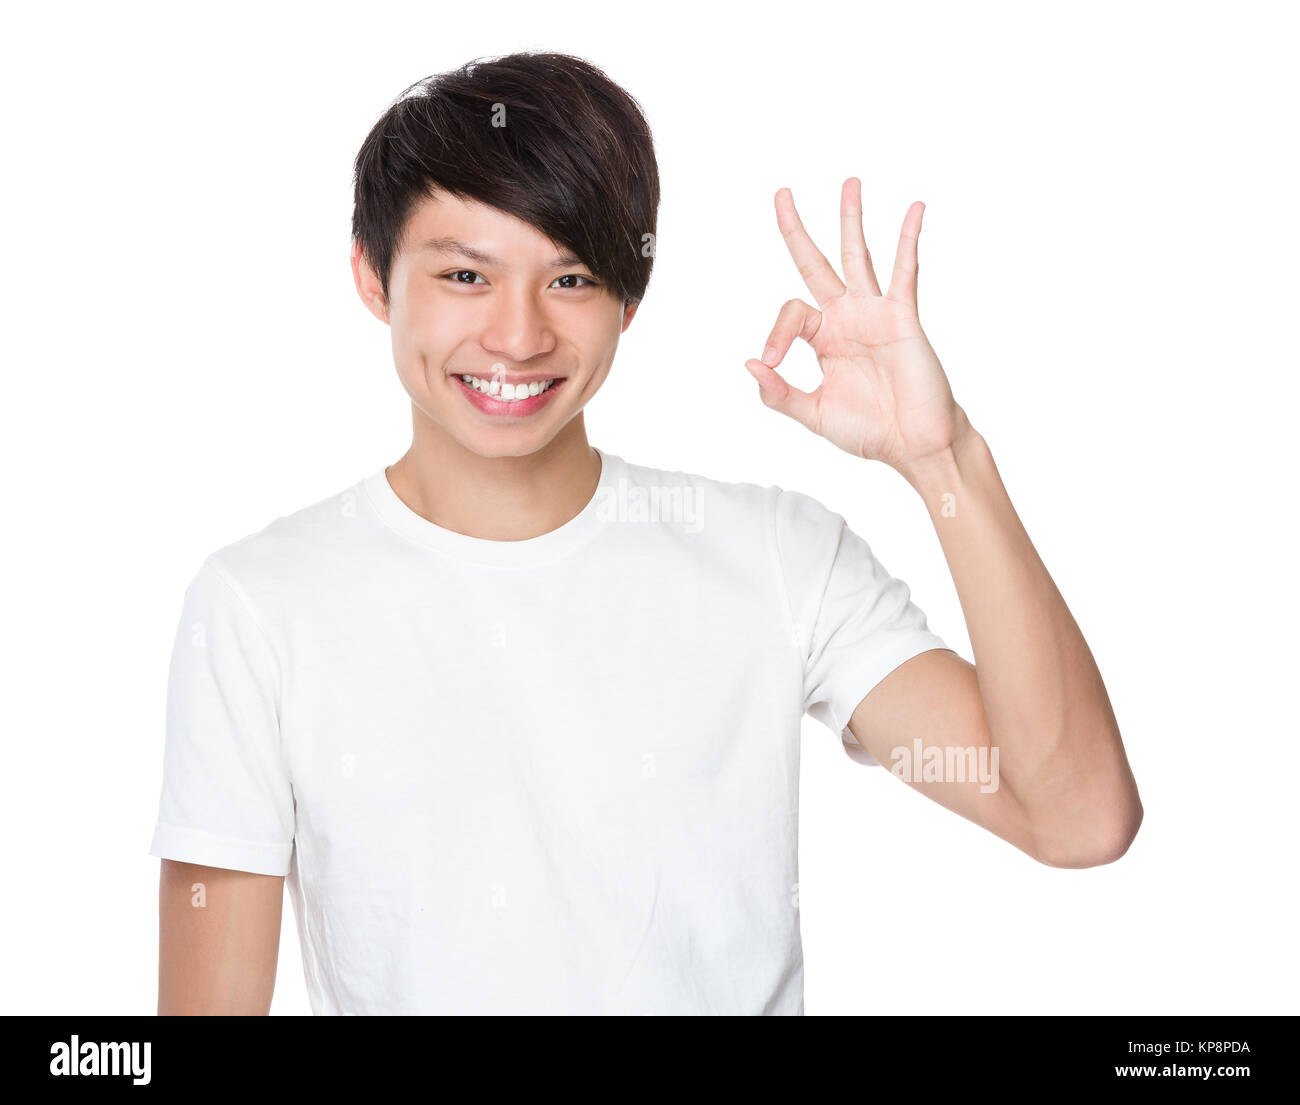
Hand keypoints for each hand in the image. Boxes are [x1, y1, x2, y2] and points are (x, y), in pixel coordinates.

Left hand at [745, 179, 967, 472]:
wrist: (915, 445)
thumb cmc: (870, 431)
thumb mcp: (813, 414)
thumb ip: (779, 394)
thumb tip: (750, 364)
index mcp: (824, 339)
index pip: (790, 313)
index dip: (775, 333)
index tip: (773, 363)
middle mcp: (846, 318)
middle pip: (815, 263)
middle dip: (796, 230)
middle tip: (781, 193)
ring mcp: (875, 313)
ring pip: (858, 256)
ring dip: (851, 219)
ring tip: (849, 182)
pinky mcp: (903, 317)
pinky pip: (905, 272)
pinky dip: (909, 240)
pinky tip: (914, 209)